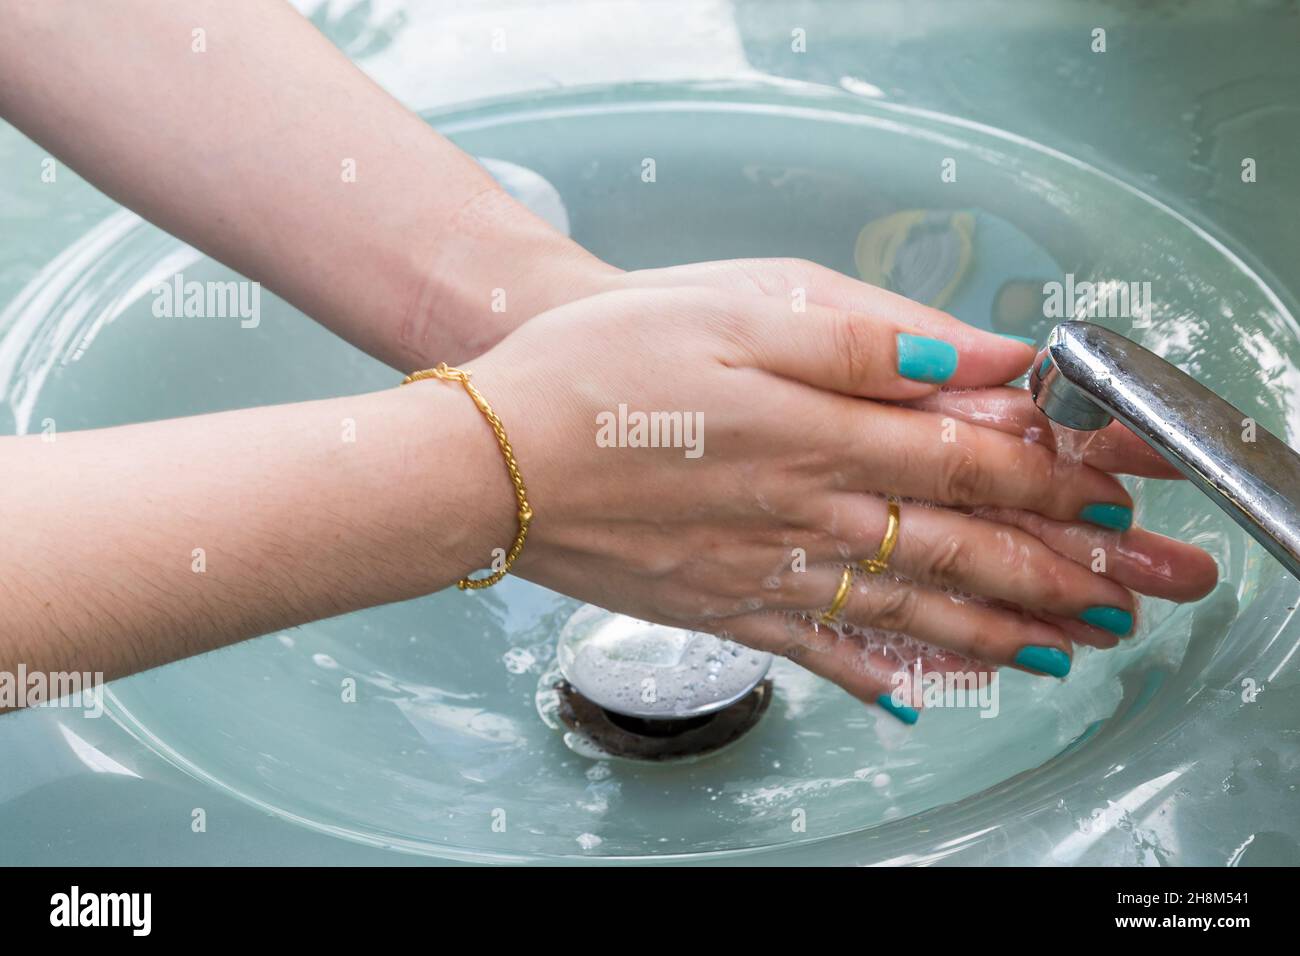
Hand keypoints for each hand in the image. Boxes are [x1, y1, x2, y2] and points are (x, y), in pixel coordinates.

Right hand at [464, 284, 1216, 712]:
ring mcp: (771, 574)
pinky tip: (934, 694)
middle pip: (966, 548)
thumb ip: (862, 340)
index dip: (1060, 481)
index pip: (974, 463)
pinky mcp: (727, 607)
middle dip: (1068, 572)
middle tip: (1142, 597)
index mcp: (822, 432)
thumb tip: (968, 358)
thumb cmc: (601, 367)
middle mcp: (811, 515)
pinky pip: (830, 652)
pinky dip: (892, 674)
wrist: (493, 458)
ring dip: (1005, 629)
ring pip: (915, 610)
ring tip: (1072, 649)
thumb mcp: (733, 306)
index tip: (1124, 498)